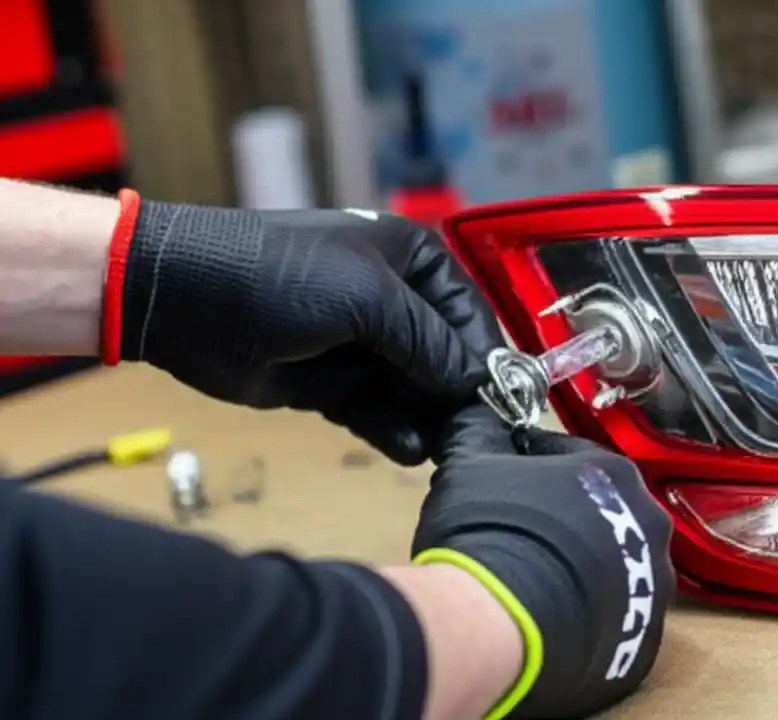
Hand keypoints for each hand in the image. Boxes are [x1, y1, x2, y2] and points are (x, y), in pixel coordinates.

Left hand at [113, 198, 502, 463]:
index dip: (488, 354)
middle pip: (446, 356)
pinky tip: (410, 449)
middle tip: (480, 436)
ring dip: (430, 419)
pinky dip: (394, 430)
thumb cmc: (278, 275)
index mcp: (408, 259)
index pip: (469, 312)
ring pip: (413, 390)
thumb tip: (476, 381)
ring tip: (446, 450)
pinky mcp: (330, 384)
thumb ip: (428, 342)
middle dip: (460, 394)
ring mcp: (360, 344)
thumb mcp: (367, 299)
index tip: (509, 398)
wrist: (180, 297)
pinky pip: (376, 412)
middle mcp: (391, 300)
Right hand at [412, 406, 674, 718]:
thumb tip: (479, 414)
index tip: (505, 480)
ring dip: (582, 571)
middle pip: (601, 514)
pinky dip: (588, 620)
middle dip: (564, 520)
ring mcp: (653, 589)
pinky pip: (614, 622)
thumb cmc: (489, 531)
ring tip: (535, 584)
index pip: (570, 457)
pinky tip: (551, 622)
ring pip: (615, 569)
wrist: (498, 625)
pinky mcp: (643, 644)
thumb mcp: (470, 465)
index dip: (532, 466)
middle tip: (520, 535)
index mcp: (615, 475)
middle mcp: (648, 526)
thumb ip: (481, 431)